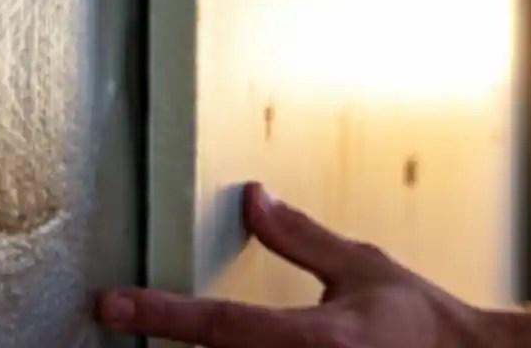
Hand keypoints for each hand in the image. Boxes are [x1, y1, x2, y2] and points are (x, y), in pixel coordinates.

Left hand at [97, 182, 505, 347]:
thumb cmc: (422, 320)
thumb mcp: (362, 266)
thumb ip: (299, 238)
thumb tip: (250, 197)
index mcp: (316, 341)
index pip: (219, 325)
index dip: (159, 312)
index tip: (109, 302)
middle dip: (164, 346)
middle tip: (121, 316)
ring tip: (153, 327)